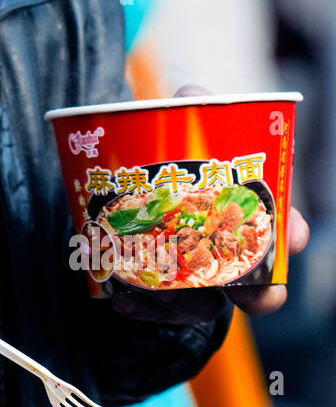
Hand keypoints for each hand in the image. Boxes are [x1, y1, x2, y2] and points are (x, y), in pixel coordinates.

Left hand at [111, 84, 308, 323]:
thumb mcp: (180, 120)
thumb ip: (191, 104)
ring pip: (200, 304)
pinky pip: (154, 311)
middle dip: (257, 294)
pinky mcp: (153, 290)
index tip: (292, 237)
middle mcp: (224, 250)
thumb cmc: (164, 148)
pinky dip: (142, 309)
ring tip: (162, 292)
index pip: (283, 232)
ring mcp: (191, 276)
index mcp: (243, 212)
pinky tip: (124, 300)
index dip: (290, 237)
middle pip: (256, 287)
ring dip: (184, 305)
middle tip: (240, 291)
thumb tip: (193, 96)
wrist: (114, 171)